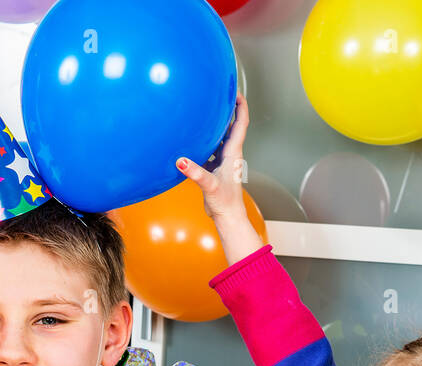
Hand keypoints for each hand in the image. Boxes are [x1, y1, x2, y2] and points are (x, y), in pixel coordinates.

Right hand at [177, 92, 251, 223]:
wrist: (227, 218)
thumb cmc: (224, 203)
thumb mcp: (210, 186)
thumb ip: (195, 173)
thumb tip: (180, 161)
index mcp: (233, 153)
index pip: (241, 123)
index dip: (240, 106)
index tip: (235, 91)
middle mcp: (230, 154)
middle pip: (231, 126)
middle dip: (226, 109)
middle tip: (217, 94)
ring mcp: (223, 161)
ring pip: (219, 137)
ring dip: (213, 125)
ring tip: (202, 111)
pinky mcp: (214, 168)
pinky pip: (209, 149)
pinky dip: (202, 142)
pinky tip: (191, 139)